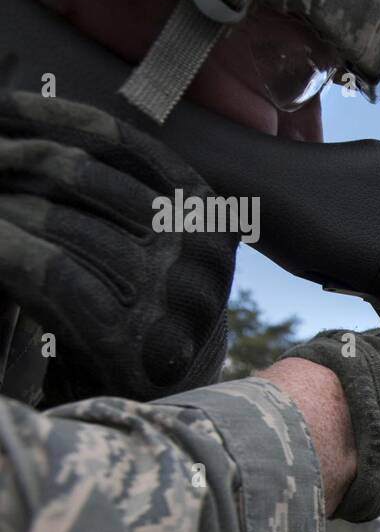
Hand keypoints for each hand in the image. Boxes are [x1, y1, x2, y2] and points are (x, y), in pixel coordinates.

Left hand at [0, 91, 235, 404]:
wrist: (169, 415)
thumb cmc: (145, 320)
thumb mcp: (163, 252)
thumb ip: (131, 198)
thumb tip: (45, 129)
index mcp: (207, 215)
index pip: (120, 142)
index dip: (48, 116)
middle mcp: (197, 250)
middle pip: (83, 174)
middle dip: (10, 157)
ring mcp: (169, 296)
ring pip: (59, 220)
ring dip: (0, 205)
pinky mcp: (132, 339)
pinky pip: (49, 272)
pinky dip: (4, 248)